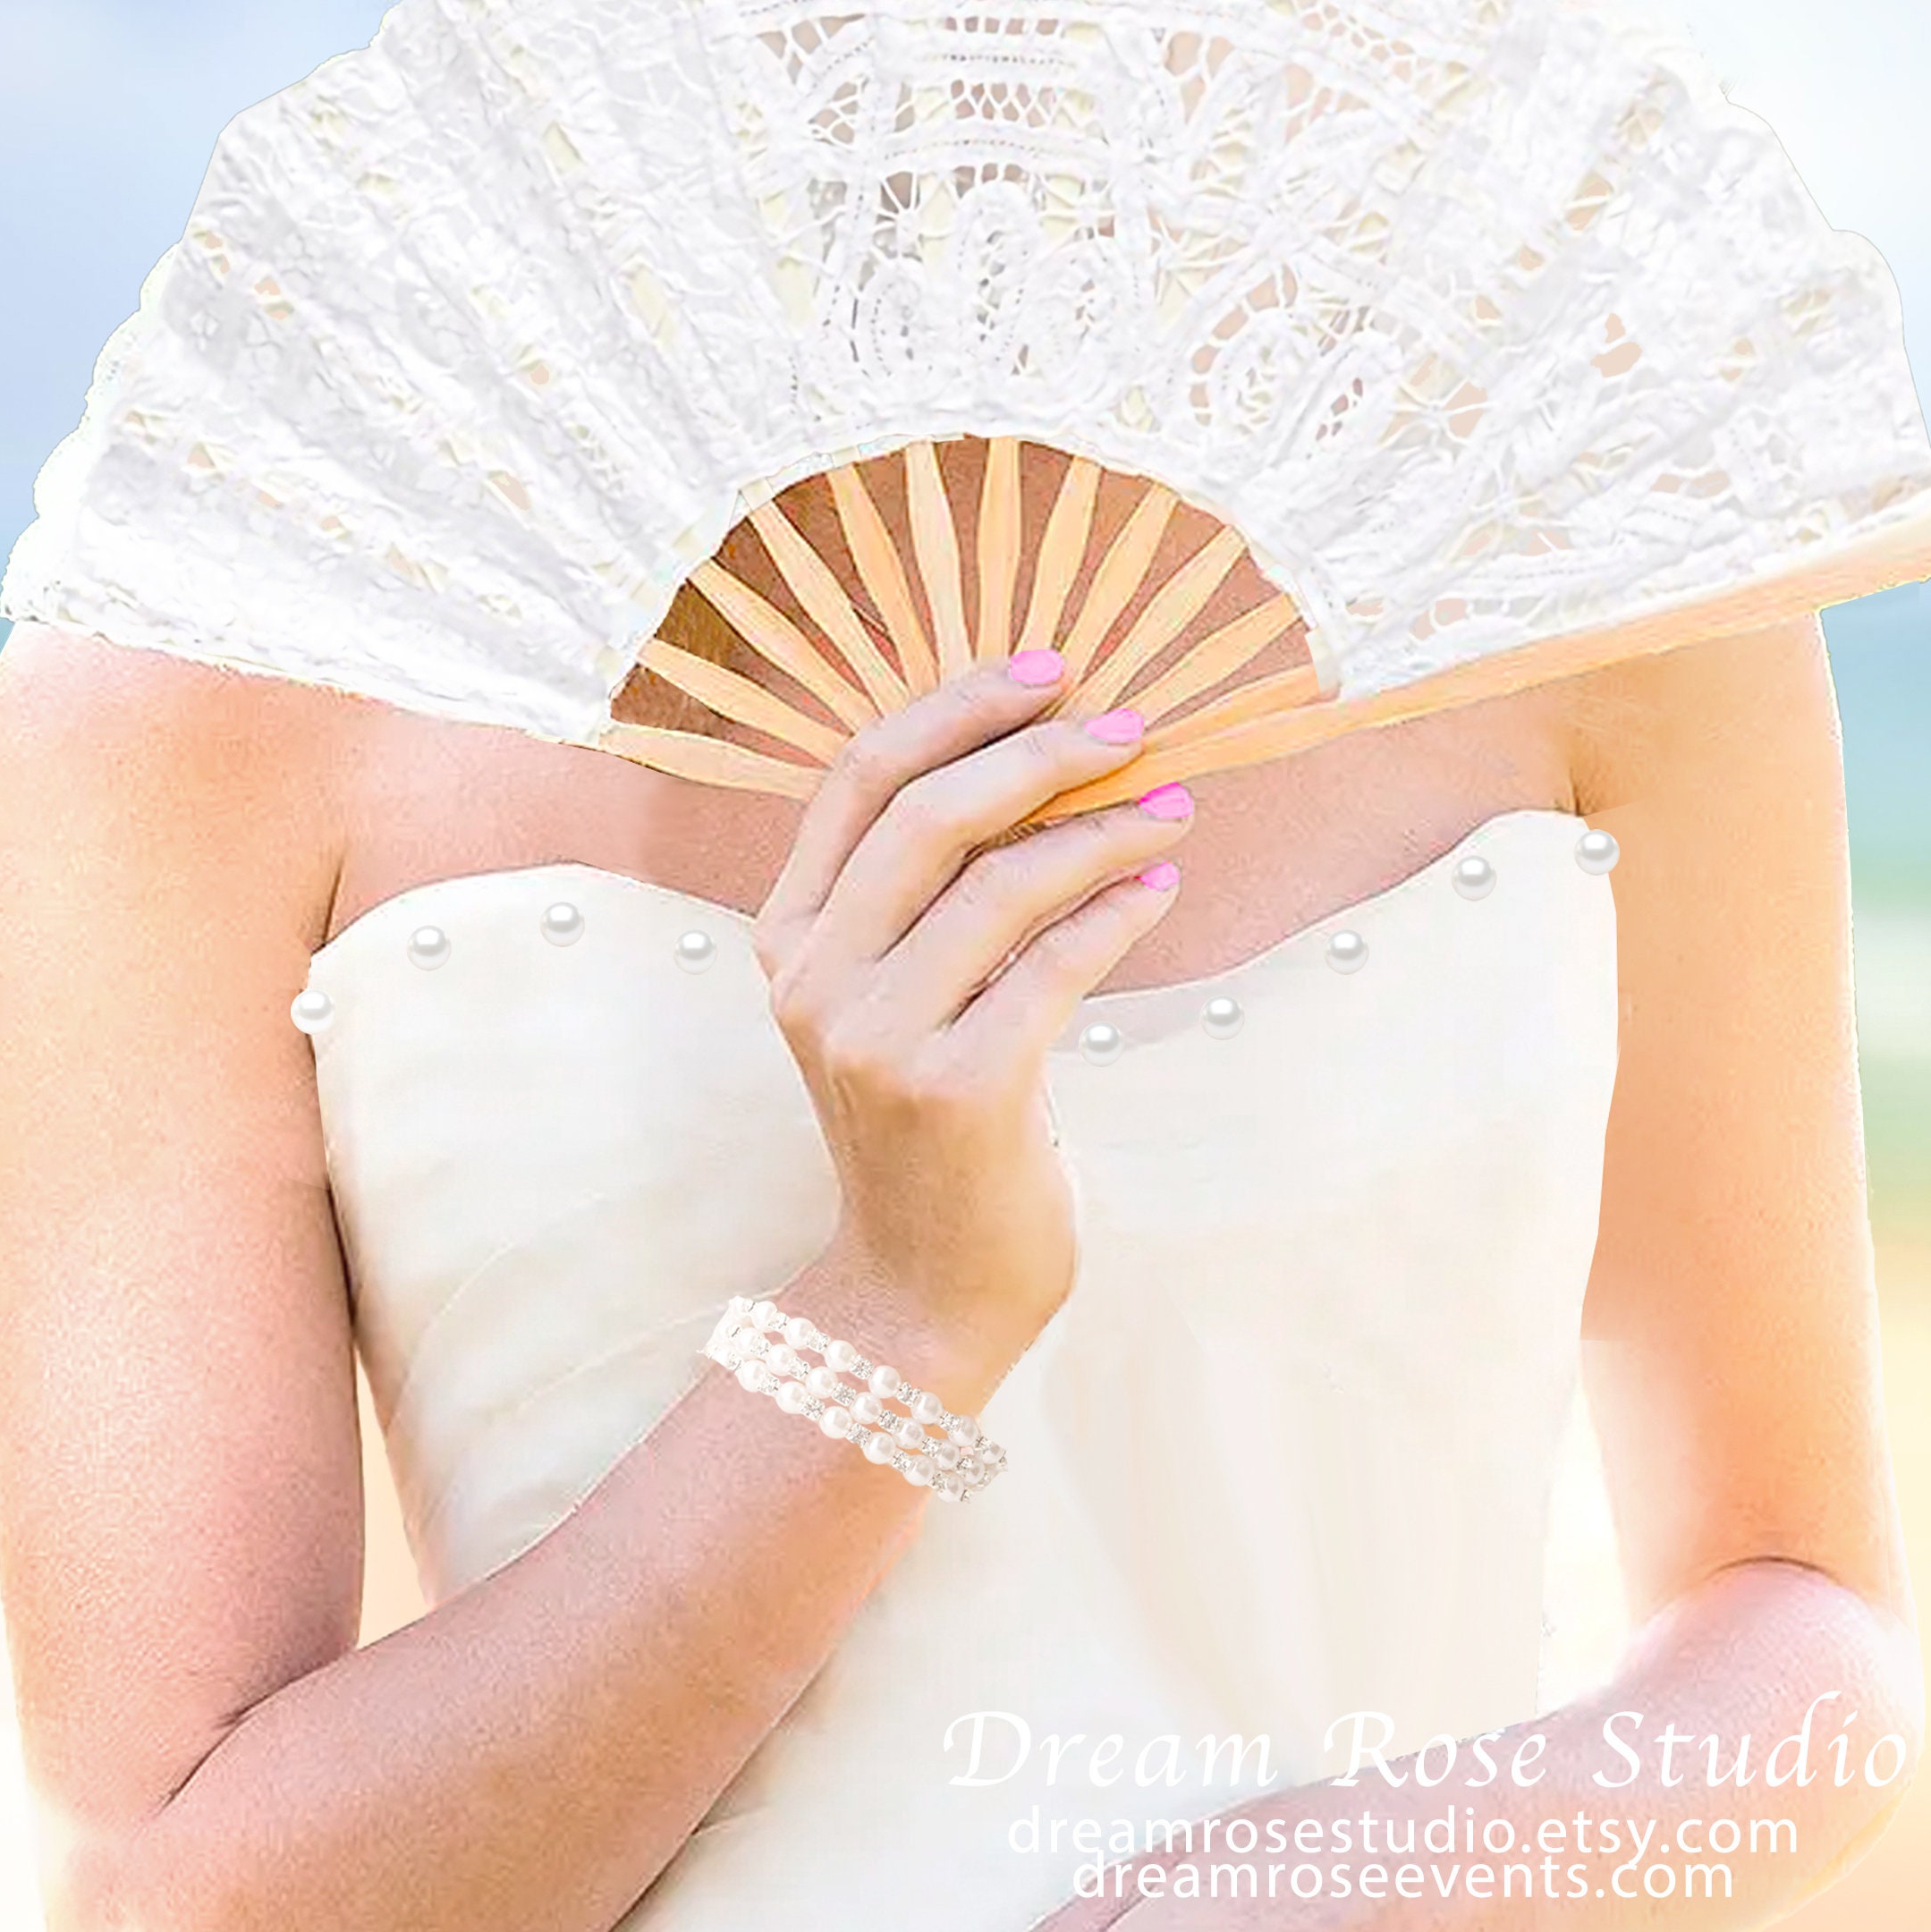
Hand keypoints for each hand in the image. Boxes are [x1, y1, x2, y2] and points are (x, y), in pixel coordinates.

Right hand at [752, 651, 1192, 1392]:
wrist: (922, 1288)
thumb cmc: (929, 1128)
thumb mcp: (894, 1000)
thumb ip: (929, 898)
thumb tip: (1049, 762)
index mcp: (789, 937)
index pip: (857, 779)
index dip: (953, 708)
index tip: (1046, 672)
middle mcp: (815, 980)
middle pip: (926, 812)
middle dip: (1038, 753)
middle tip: (1129, 729)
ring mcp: (876, 1037)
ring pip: (1000, 882)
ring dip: (1101, 831)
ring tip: (1170, 810)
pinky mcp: (956, 1089)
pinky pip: (1053, 964)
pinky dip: (1117, 912)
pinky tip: (1160, 887)